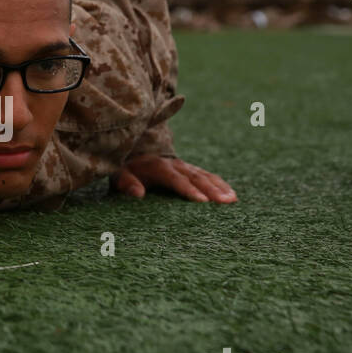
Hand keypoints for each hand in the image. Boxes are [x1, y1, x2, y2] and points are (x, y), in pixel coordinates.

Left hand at [111, 154, 236, 202]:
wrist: (133, 151)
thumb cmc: (125, 168)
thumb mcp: (119, 175)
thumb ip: (127, 183)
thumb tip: (139, 194)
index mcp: (158, 166)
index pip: (176, 179)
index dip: (189, 189)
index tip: (202, 201)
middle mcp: (174, 164)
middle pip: (196, 177)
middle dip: (212, 190)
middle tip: (226, 201)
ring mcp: (184, 166)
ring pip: (205, 176)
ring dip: (220, 187)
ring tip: (233, 199)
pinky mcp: (190, 169)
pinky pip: (207, 176)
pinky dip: (220, 184)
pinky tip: (231, 194)